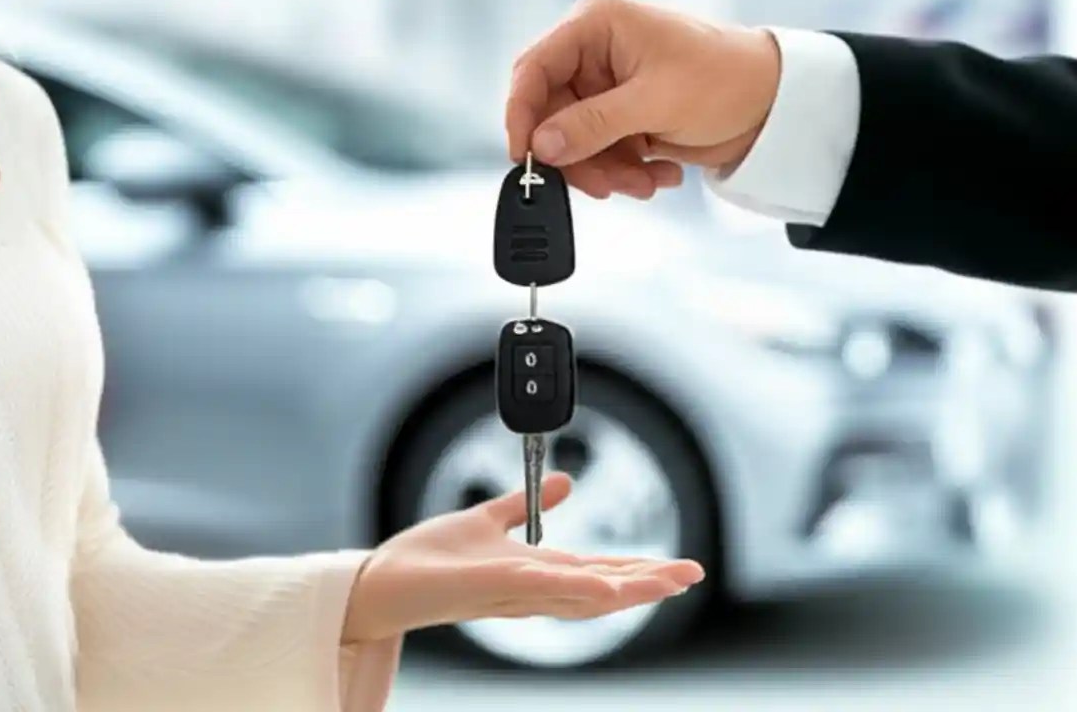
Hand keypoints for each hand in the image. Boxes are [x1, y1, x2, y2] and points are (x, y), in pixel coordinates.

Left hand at [342, 472, 704, 641]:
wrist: (384, 580)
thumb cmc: (429, 561)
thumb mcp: (487, 521)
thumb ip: (526, 505)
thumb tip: (564, 483)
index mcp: (537, 572)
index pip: (599, 571)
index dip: (638, 569)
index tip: (678, 567)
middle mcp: (533, 589)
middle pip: (604, 588)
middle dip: (649, 582)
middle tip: (693, 575)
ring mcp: (516, 592)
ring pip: (585, 593)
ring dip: (629, 589)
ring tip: (670, 582)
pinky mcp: (495, 587)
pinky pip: (545, 587)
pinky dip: (581, 587)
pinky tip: (610, 586)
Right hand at [505, 0, 780, 199]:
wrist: (774, 105)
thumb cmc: (727, 77)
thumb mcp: (656, 102)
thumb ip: (593, 125)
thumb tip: (544, 145)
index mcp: (597, 25)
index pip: (534, 68)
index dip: (522, 115)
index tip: (526, 157)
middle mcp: (596, 53)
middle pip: (553, 115)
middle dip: (578, 156)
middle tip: (603, 184)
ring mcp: (609, 88)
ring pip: (576, 142)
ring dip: (606, 171)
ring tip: (643, 182)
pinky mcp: (624, 118)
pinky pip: (601, 152)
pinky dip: (624, 171)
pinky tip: (657, 173)